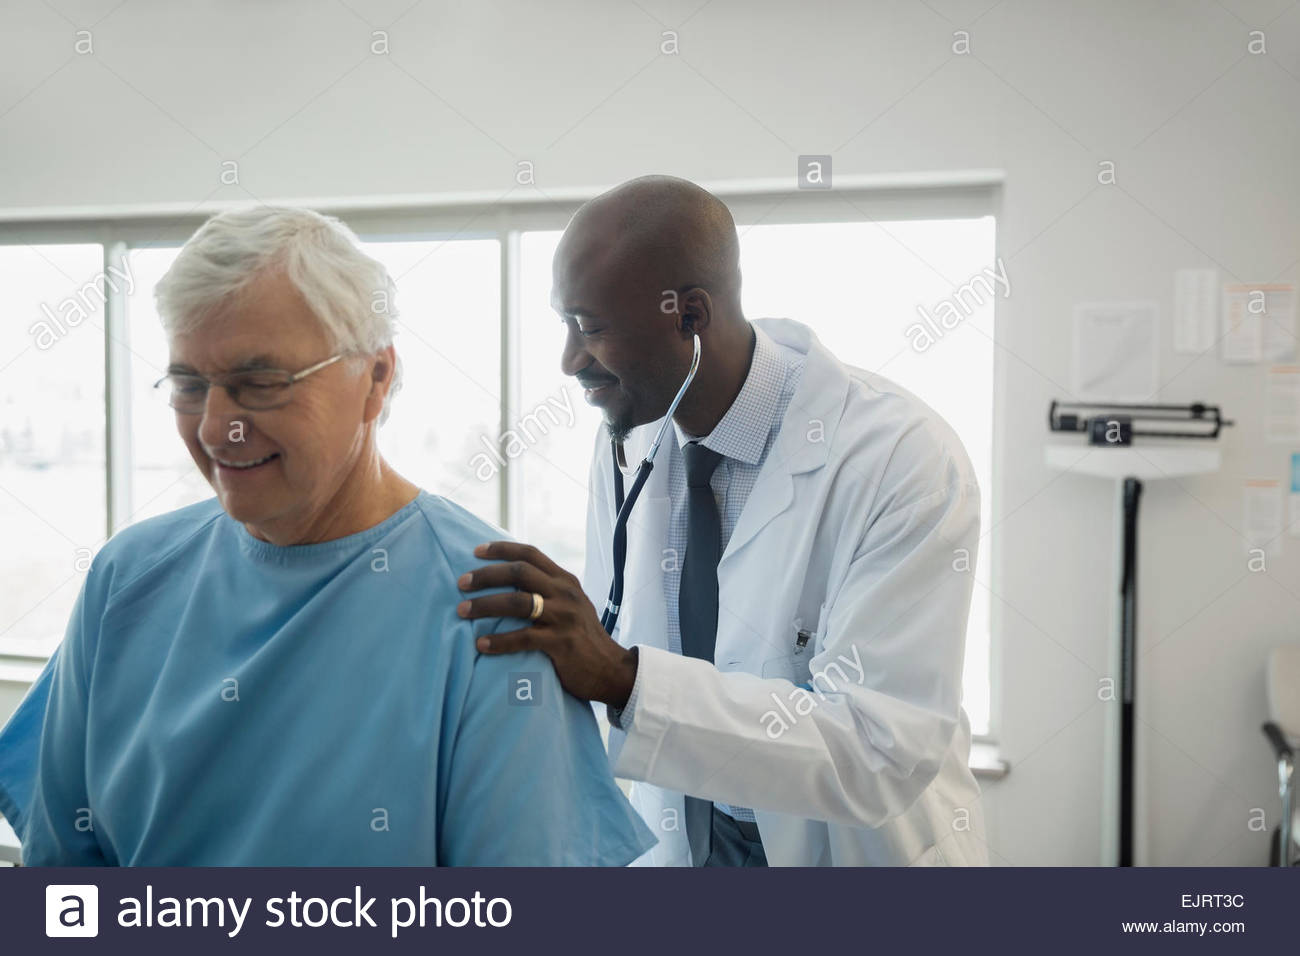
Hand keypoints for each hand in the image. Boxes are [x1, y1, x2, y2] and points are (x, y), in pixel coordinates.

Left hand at [456, 541, 637, 706]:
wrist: (612, 670)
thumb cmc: (582, 639)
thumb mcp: (571, 605)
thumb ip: (548, 591)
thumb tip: (510, 581)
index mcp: (566, 580)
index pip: (530, 554)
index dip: (502, 549)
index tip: (476, 551)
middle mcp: (566, 593)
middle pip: (519, 572)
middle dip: (486, 575)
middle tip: (461, 583)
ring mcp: (565, 617)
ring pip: (518, 602)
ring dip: (485, 605)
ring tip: (462, 611)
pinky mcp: (561, 642)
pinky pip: (524, 638)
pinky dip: (498, 641)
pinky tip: (480, 645)